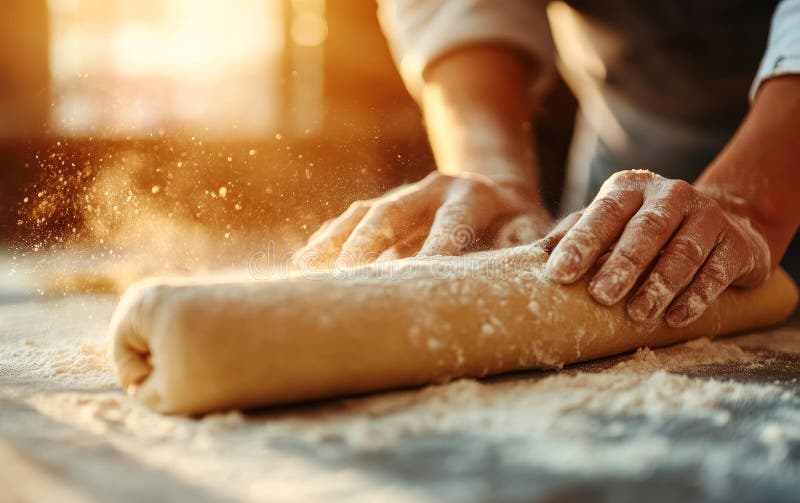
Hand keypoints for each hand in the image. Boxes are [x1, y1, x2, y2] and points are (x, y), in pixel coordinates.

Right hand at [295, 171, 551, 267]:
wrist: (495, 187)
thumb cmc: (518, 221)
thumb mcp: (532, 227)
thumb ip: (528, 245)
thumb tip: (539, 270)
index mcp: (472, 195)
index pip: (451, 223)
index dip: (434, 249)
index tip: (418, 280)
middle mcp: (432, 188)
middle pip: (392, 212)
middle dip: (369, 245)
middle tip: (349, 279)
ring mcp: (404, 193)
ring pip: (364, 213)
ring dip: (337, 241)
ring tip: (309, 271)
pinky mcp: (385, 204)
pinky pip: (350, 218)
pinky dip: (328, 238)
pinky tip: (304, 263)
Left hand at [542, 170, 770, 327]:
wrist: (724, 224)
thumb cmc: (644, 230)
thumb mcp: (609, 223)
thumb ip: (574, 234)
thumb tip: (531, 257)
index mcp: (630, 188)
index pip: (603, 213)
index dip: (581, 243)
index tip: (558, 274)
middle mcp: (671, 195)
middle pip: (647, 229)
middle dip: (623, 263)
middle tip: (600, 295)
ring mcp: (708, 216)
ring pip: (684, 250)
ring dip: (660, 284)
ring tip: (638, 313)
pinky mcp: (736, 244)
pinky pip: (716, 270)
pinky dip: (697, 295)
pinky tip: (676, 318)